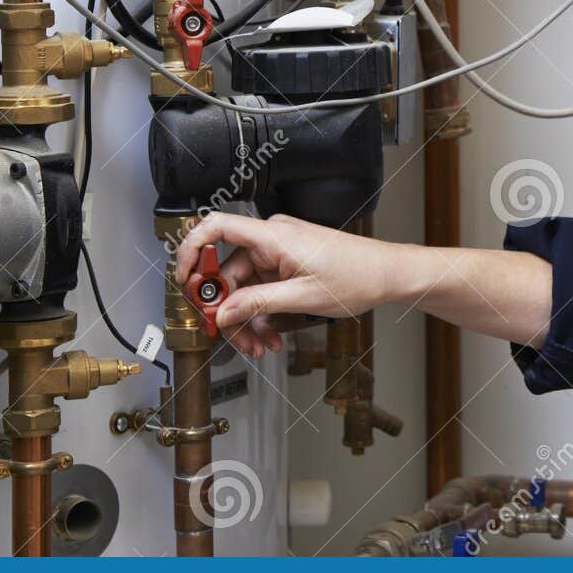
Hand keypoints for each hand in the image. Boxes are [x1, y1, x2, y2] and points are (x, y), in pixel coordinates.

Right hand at [173, 212, 401, 359]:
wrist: (388, 273)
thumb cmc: (357, 276)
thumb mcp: (302, 297)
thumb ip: (258, 304)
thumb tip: (223, 313)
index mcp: (273, 236)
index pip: (216, 227)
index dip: (191, 251)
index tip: (184, 281)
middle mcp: (272, 239)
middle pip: (228, 272)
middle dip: (228, 310)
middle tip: (231, 339)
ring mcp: (279, 252)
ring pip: (244, 287)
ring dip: (247, 319)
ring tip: (258, 346)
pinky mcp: (286, 264)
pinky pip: (261, 288)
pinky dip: (261, 312)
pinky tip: (269, 335)